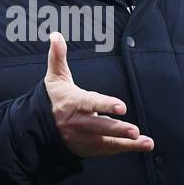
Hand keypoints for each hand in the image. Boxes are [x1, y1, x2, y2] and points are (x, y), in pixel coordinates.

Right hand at [44, 32, 153, 157]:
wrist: (37, 127)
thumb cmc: (54, 98)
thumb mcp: (55, 77)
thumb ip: (58, 56)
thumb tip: (56, 35)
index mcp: (72, 102)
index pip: (90, 103)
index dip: (105, 105)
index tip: (121, 107)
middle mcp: (77, 122)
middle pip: (99, 126)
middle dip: (117, 129)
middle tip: (134, 131)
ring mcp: (82, 137)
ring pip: (106, 141)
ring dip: (126, 143)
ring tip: (145, 141)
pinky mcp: (87, 148)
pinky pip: (107, 149)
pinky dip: (124, 148)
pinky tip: (140, 145)